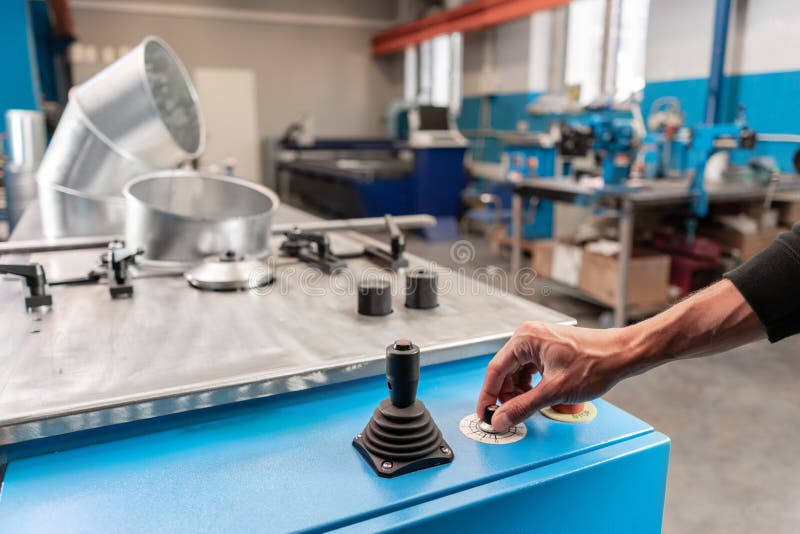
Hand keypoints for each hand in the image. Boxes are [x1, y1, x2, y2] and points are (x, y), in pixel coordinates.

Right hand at [476, 321, 632, 430]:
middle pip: (505, 371)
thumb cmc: (596, 363)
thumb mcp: (554, 391)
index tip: (484, 414)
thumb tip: (501, 419)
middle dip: (506, 396)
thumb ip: (523, 407)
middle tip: (510, 416)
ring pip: (517, 372)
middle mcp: (528, 336)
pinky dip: (530, 386)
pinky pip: (529, 369)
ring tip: (529, 407)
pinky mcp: (548, 348)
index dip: (488, 396)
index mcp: (525, 339)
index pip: (495, 371)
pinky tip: (538, 396)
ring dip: (519, 392)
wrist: (623, 354)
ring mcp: (538, 341)